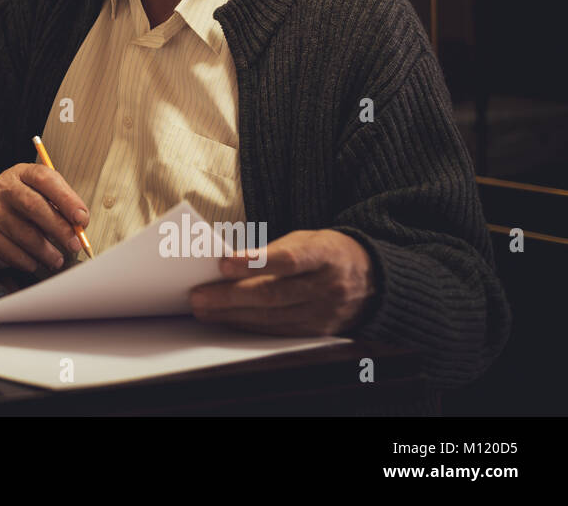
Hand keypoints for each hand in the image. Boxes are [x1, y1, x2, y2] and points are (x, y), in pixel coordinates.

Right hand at [0, 163, 87, 272]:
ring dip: (44, 251)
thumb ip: (61, 206)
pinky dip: (26, 260)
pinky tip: (34, 262)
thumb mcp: (40, 194)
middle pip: (33, 206)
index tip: (81, 218)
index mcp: (22, 174)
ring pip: (22, 233)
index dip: (66, 199)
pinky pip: (8, 250)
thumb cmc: (21, 205)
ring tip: (56, 259)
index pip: (45, 180)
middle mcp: (4, 188)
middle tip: (73, 244)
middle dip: (58, 228)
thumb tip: (79, 226)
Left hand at [188, 229, 376, 335]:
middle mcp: (328, 287)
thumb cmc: (327, 252)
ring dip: (232, 314)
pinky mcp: (318, 330)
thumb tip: (227, 266)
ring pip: (272, 317)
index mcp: (327, 255)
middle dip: (230, 296)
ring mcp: (324, 312)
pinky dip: (249, 325)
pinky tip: (226, 319)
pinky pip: (277, 330)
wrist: (373, 279)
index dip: (254, 262)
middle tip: (198, 296)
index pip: (288, 260)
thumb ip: (272, 251)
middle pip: (273, 294)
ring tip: (203, 309)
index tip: (222, 263)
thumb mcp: (307, 240)